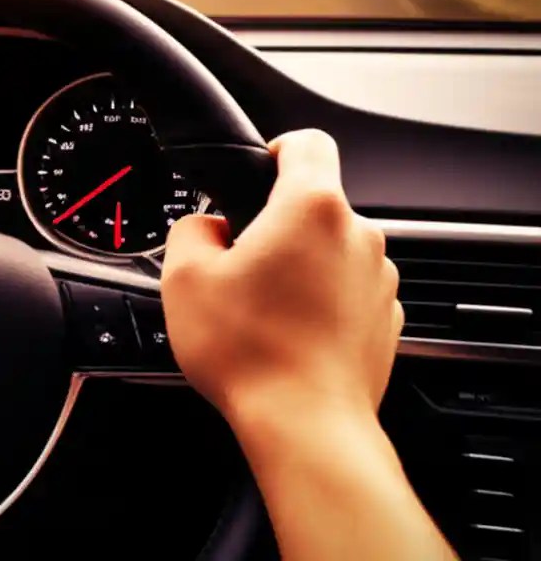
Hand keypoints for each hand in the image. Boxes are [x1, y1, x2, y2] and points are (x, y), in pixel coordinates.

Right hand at [162, 129, 402, 437]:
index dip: (275, 149)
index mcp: (311, 207)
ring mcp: (378, 280)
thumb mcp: (183, 277)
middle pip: (314, 205)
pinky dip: (319, 305)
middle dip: (276, 226)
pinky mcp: (385, 320)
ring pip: (330, 252)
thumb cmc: (250, 353)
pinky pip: (346, 293)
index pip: (307, 142)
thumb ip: (189, 229)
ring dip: (299, 268)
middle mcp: (358, 235)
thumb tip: (205, 228)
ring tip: (260, 311)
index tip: (257, 171)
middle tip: (237, 266)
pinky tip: (286, 336)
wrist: (304, 425)